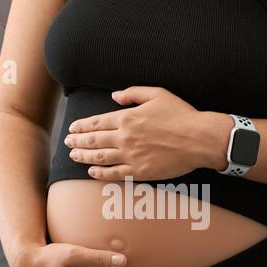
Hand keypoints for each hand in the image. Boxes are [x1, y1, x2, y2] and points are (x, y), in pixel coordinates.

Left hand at [65, 86, 219, 180]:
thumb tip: (115, 96)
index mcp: (127, 118)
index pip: (96, 123)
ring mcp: (131, 156)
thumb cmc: (181, 114)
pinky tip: (91, 171)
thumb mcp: (157, 94)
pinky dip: (100, 173)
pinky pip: (114, 174)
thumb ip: (132, 93)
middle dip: (77, 141)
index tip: (72, 128)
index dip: (81, 126)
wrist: (200, 139)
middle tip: (67, 142)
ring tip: (73, 155)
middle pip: (93, 141)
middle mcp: (125, 137)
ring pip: (100, 157)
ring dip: (83, 156)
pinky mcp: (140, 171)